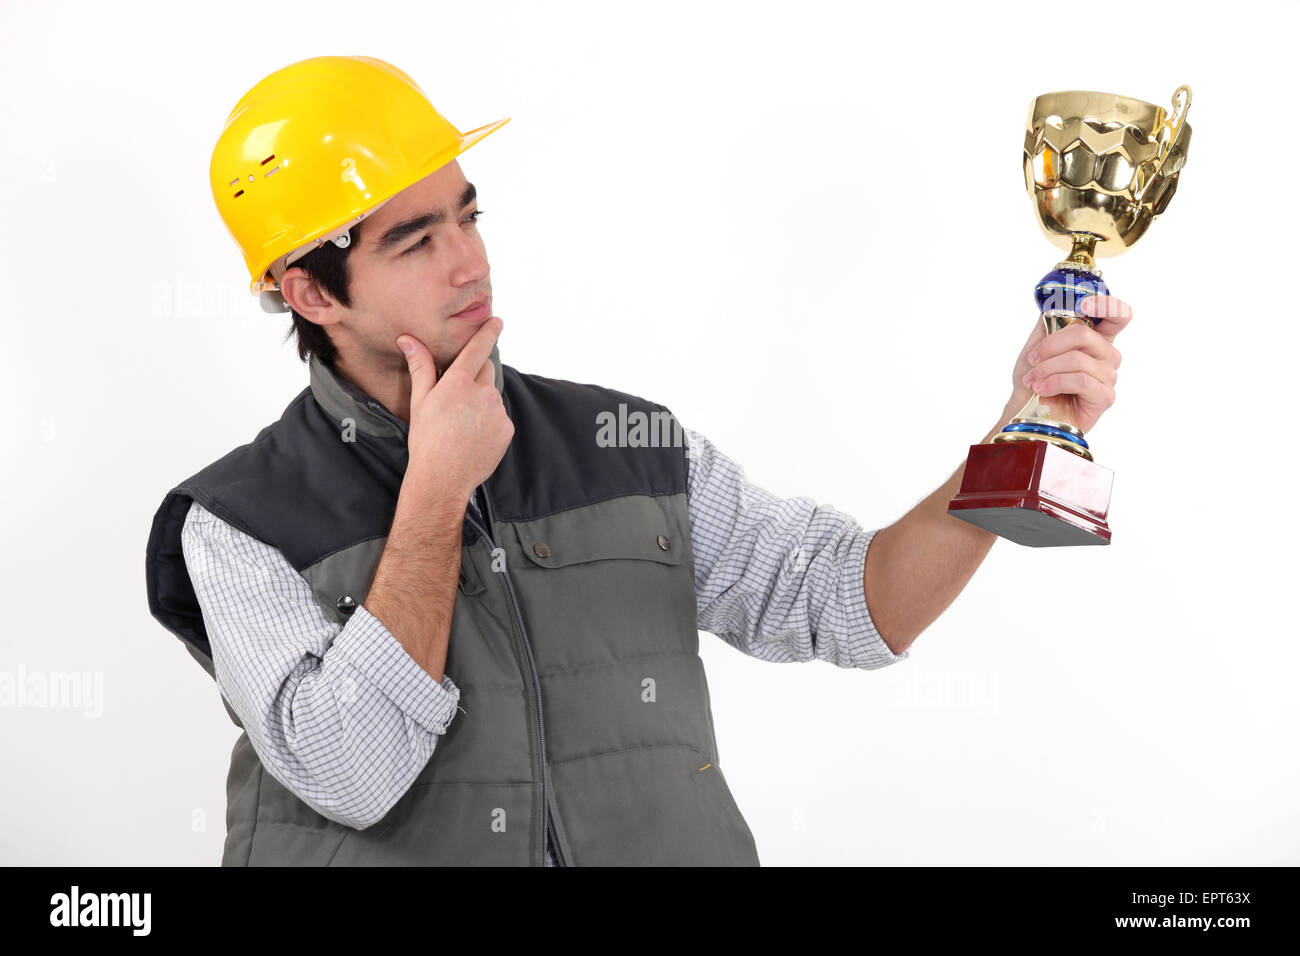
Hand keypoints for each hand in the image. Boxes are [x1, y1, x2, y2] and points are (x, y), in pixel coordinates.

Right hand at [396, 316, 513, 495]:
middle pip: (485, 371)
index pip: (478, 348)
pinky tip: (473, 435)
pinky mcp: (507, 429)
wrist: (443, 478)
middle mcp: (482, 393)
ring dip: (481, 402)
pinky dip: (490, 421)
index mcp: (459, 383)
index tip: (497, 321)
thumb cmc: (426, 440)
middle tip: (457, 398)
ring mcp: (497, 412)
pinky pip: (500, 416)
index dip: (488, 332)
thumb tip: (408, 339)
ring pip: (492, 395)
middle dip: (474, 377)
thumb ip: (421, 367)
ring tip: (462, 424)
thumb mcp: (420, 401)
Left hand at [1005, 294, 1132, 434]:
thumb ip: (1053, 319)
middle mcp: (1108, 355)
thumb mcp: (1039, 342)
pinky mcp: (1105, 397)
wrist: (1026, 408)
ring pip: (1078, 359)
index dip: (1106, 305)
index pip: (1119, 315)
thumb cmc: (1035, 377)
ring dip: (1047, 368)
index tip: (1081, 306)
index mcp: (1097, 338)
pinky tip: (1041, 389)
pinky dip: (1054, 382)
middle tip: (1033, 359)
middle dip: (1050, 345)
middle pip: (1085, 334)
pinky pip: (1081, 380)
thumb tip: (1059, 297)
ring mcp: (1109, 376)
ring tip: (1033, 379)